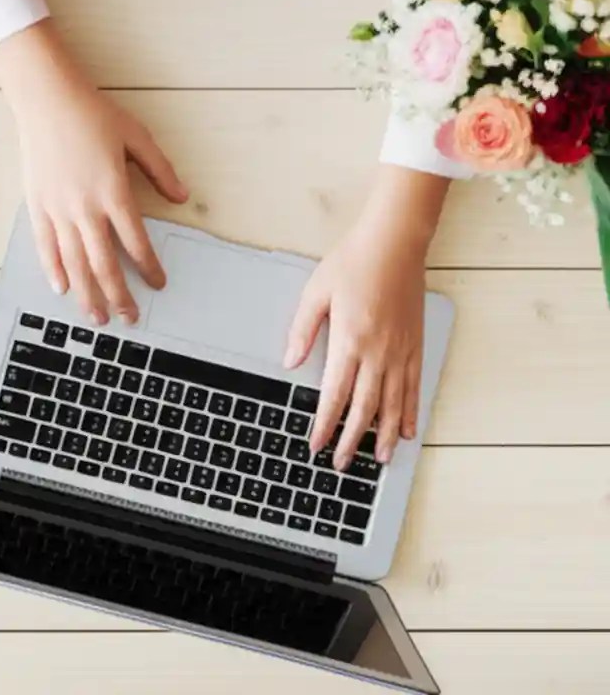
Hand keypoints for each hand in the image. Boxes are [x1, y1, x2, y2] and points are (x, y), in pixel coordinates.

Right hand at [0, 22, 188, 324]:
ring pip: (75, 262)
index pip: (136, 241)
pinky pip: (46, 246)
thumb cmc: (93, 115)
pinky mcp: (38, 206)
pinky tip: (62, 288)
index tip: (158, 284)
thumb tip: (182, 198)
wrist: (48, 100)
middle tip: (129, 318)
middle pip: (104, 263)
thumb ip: (160, 171)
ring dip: (86, 293)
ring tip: (96, 317)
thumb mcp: (137, 138)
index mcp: (114, 192)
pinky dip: (54, 269)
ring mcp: (58, 209)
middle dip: (118, 295)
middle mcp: (85, 207)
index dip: (148, 267)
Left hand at [283, 166, 449, 470]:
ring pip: (392, 404)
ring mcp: (400, 350)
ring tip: (378, 459)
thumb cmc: (353, 263)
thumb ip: (302, 330)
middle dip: (350, 439)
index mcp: (350, 341)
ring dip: (384, 434)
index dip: (324, 424)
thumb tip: (290, 362)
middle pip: (364, 408)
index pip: (334, 394)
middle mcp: (378, 352)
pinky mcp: (415, 345)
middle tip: (340, 463)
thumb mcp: (316, 293)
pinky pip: (413, 387)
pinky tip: (408, 429)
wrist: (395, 242)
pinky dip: (410, 411)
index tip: (315, 445)